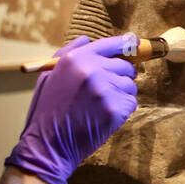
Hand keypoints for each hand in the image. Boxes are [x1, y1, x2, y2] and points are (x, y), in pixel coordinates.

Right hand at [5, 34, 138, 183]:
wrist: (48, 144)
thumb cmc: (48, 110)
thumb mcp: (50, 75)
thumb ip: (68, 53)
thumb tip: (87, 39)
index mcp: (75, 59)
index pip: (111, 44)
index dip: (126, 44)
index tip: (136, 44)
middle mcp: (91, 70)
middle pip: (125, 66)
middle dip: (121, 76)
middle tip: (107, 89)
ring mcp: (105, 90)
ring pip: (130, 85)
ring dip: (121, 94)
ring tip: (100, 106)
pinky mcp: (114, 109)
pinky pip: (131, 102)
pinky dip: (122, 109)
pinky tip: (104, 116)